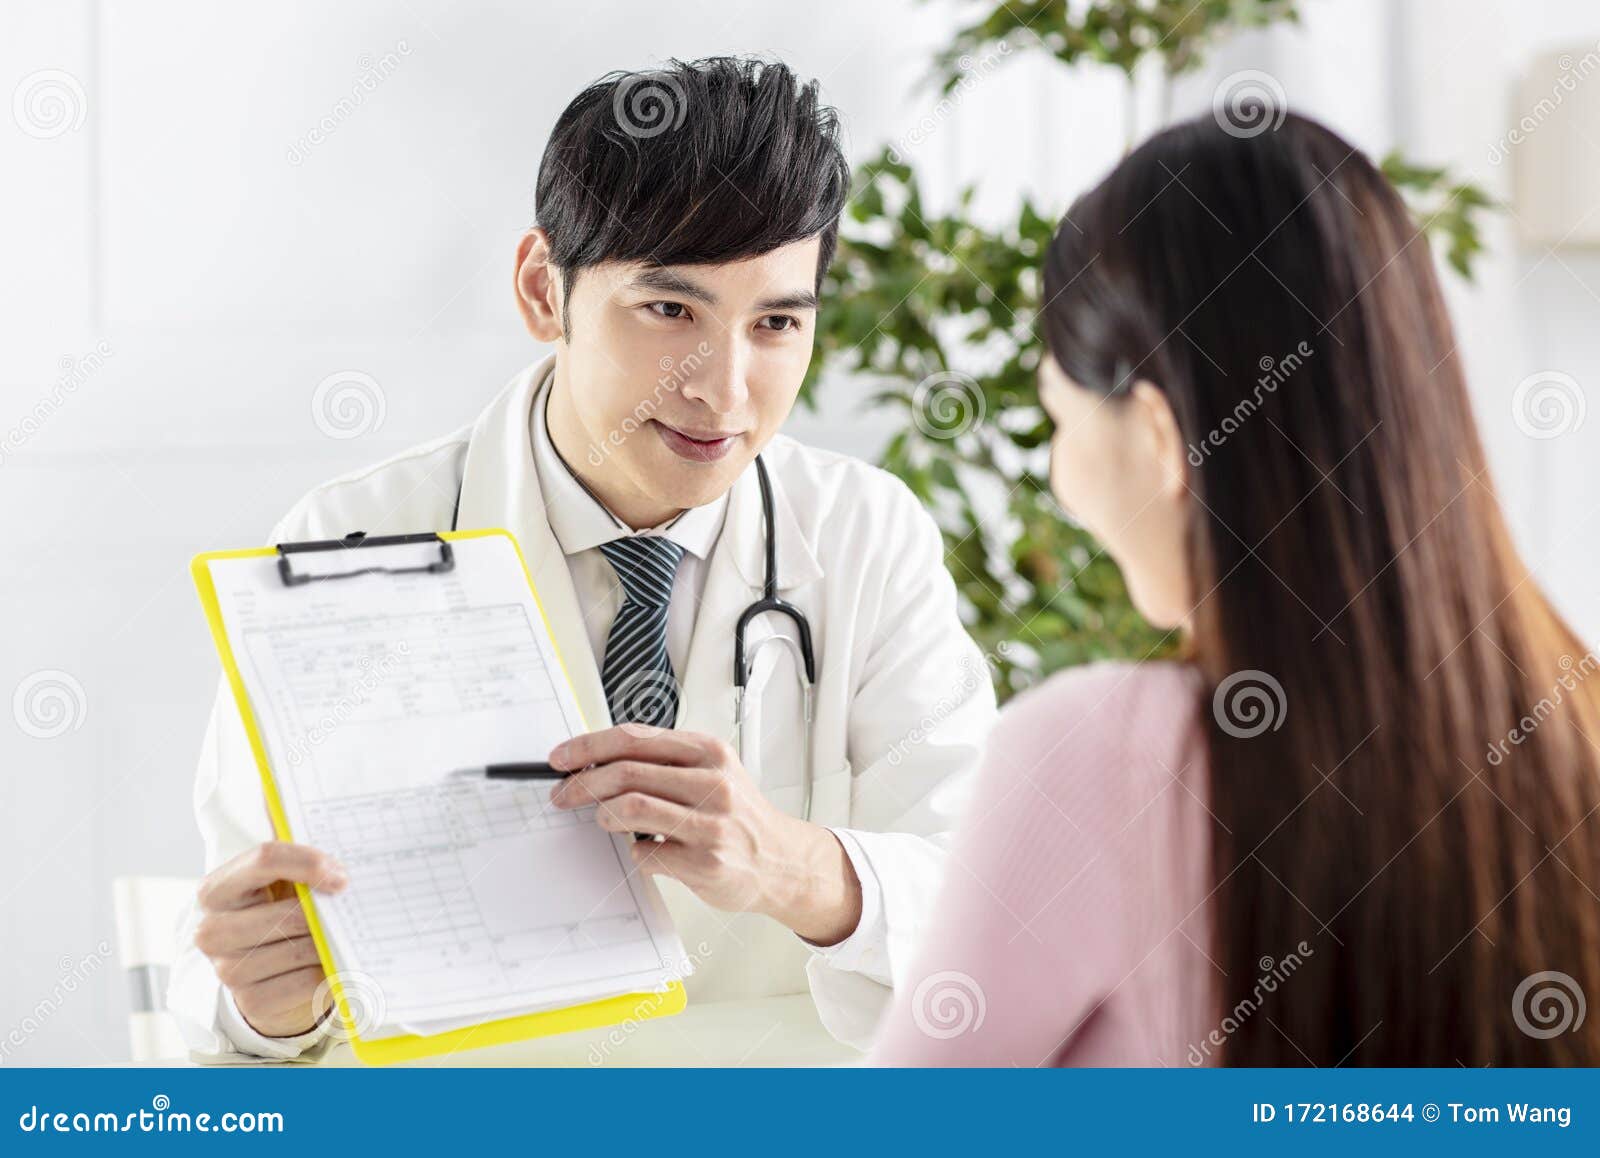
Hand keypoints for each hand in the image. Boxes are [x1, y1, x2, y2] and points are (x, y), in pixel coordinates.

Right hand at [193, 841, 346, 1037]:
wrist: (270, 972)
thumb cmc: (278, 914)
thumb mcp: (281, 884)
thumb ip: (299, 867)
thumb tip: (339, 871)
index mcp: (216, 891)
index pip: (264, 859)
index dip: (308, 862)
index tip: (341, 877)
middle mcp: (212, 932)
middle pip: (289, 913)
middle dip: (325, 914)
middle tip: (344, 914)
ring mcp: (228, 970)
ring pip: (300, 949)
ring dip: (328, 944)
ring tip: (334, 939)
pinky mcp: (252, 1001)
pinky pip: (306, 980)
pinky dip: (326, 971)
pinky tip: (326, 964)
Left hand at [548, 724, 861, 944]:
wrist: (781, 860)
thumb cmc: (738, 814)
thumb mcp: (712, 770)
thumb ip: (664, 761)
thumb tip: (598, 758)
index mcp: (709, 751)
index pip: (634, 738)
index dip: (588, 746)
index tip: (561, 758)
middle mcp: (712, 782)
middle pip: (625, 772)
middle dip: (582, 783)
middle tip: (564, 795)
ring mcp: (709, 824)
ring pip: (630, 809)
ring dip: (604, 816)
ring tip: (606, 820)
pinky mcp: (704, 862)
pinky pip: (644, 853)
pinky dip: (635, 851)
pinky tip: (647, 849)